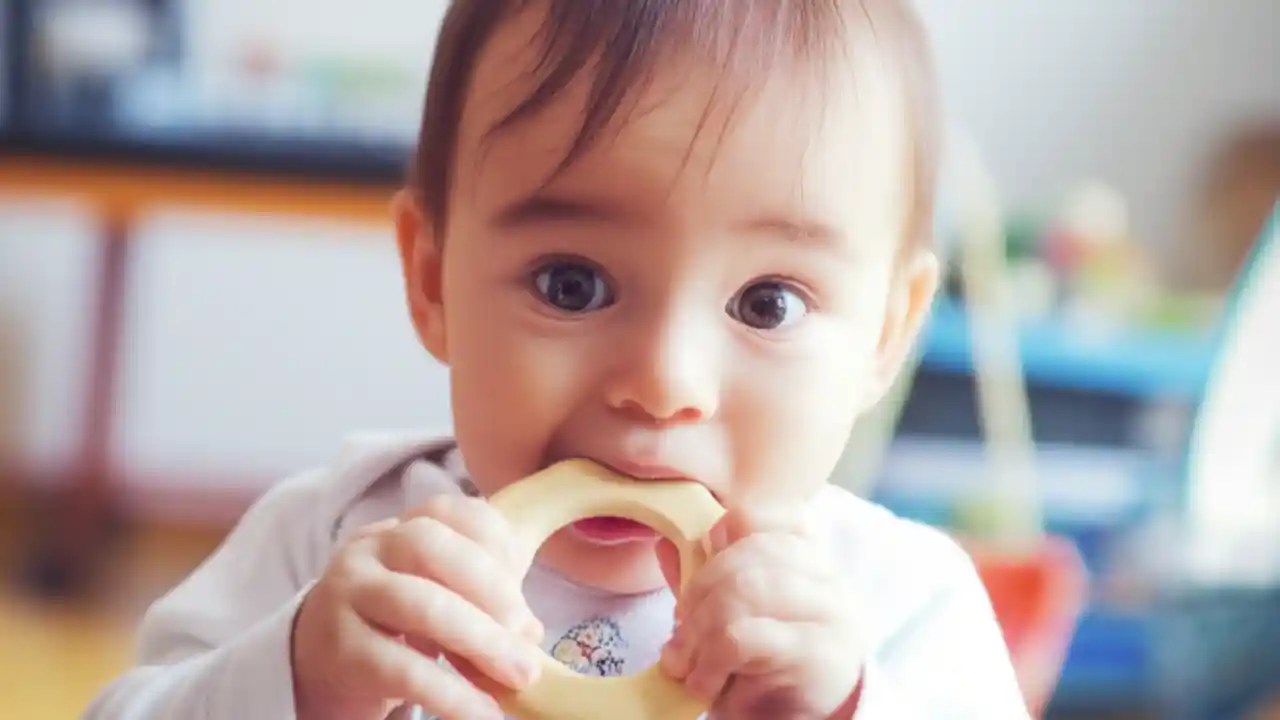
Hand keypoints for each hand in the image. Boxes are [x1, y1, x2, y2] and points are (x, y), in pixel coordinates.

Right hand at [292, 495, 543, 719]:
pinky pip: (402, 669)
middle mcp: (367, 552)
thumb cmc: (390, 626)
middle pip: (432, 548)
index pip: (448, 512)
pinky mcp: (340, 652)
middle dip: (491, 588)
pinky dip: (451, 693)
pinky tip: (482, 711)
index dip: (495, 541)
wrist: (317, 666)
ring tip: (519, 675)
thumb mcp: (434, 597)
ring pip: (418, 604)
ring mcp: (346, 597)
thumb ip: (480, 600)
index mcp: (397, 529)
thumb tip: (529, 634)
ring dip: (481, 640)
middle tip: (527, 635)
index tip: (525, 580)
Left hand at [658, 504, 864, 718]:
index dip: (727, 529)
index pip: (772, 515)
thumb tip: (662, 544)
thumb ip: (703, 581)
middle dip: (699, 591)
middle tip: (679, 629)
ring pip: (748, 589)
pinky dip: (711, 659)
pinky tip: (703, 683)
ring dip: (700, 628)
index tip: (703, 561)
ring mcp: (829, 611)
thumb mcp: (731, 617)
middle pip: (750, 553)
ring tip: (684, 662)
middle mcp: (826, 576)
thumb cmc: (767, 666)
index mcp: (808, 557)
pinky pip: (747, 637)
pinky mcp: (819, 652)